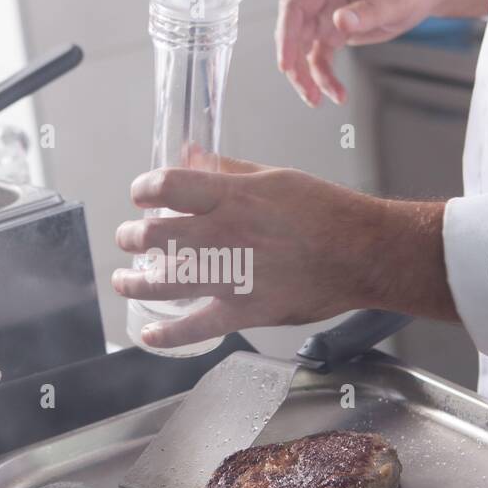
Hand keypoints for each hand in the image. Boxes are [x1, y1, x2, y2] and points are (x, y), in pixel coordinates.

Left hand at [113, 155, 456, 350]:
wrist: (363, 252)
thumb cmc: (326, 211)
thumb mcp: (274, 176)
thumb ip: (226, 168)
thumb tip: (189, 153)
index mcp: (231, 195)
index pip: (166, 186)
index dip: (143, 190)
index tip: (140, 196)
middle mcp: (224, 233)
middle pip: (155, 234)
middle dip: (132, 236)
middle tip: (129, 238)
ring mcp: (231, 274)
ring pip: (163, 279)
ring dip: (134, 280)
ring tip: (124, 279)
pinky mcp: (244, 310)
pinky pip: (194, 326)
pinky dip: (166, 333)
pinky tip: (149, 332)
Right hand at [275, 0, 487, 106]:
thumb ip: (368, 10)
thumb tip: (339, 21)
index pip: (295, 7)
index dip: (285, 34)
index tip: (285, 63)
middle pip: (294, 31)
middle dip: (294, 63)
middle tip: (305, 90)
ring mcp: (329, 16)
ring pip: (305, 49)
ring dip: (307, 76)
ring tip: (316, 100)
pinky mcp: (338, 32)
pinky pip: (322, 57)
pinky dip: (325, 77)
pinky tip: (337, 94)